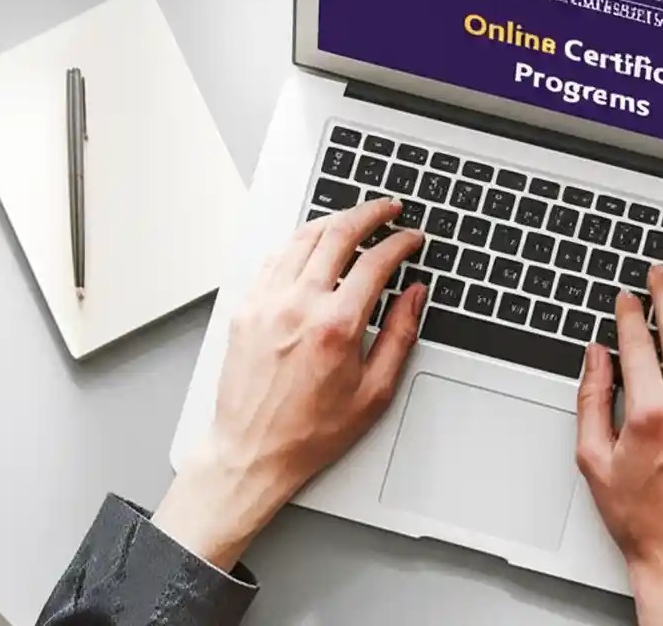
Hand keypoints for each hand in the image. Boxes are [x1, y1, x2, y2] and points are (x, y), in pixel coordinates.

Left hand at [153, 198, 425, 570]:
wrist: (253, 452)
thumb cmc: (311, 431)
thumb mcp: (375, 391)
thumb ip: (400, 335)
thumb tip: (415, 296)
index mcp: (336, 326)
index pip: (376, 261)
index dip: (401, 243)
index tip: (412, 239)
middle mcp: (298, 306)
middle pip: (338, 234)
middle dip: (369, 214)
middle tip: (388, 210)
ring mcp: (267, 303)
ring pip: (302, 238)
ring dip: (333, 221)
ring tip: (354, 218)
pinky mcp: (246, 309)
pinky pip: (274, 259)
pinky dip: (299, 243)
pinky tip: (312, 245)